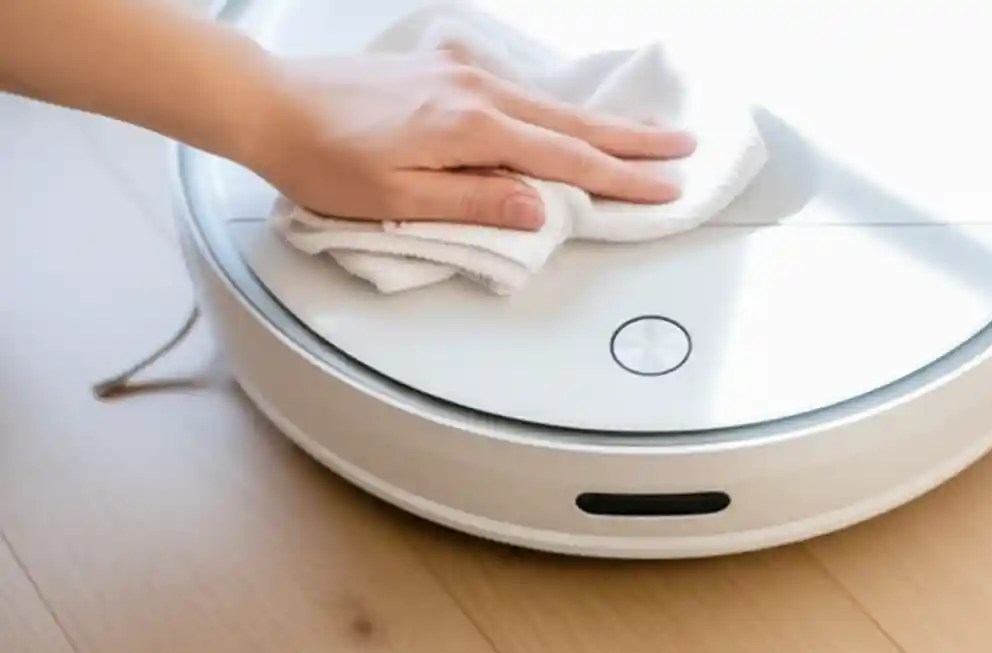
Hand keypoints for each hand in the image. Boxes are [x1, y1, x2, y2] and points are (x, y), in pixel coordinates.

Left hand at [250, 49, 696, 229]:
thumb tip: (540, 208)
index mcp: (471, 128)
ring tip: (644, 131)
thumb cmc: (325, 160)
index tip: (665, 188)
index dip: (620, 179)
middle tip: (683, 147)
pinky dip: (556, 108)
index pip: (565, 160)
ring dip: (600, 121)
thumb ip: (474, 202)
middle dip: (632, 139)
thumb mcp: (397, 199)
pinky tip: (567, 114)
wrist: (272, 102)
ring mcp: (460, 73)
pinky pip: (518, 89)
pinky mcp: (443, 68)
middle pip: (571, 122)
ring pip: (548, 103)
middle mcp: (476, 91)